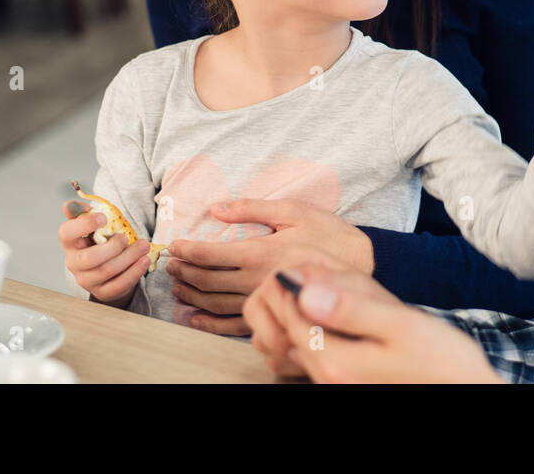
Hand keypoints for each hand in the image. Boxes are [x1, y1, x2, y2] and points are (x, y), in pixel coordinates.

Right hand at [58, 203, 150, 305]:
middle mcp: (74, 263)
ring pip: (107, 271)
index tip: (103, 217)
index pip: (66, 233)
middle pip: (89, 258)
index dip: (83, 225)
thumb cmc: (100, 240)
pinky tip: (144, 261)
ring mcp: (87, 280)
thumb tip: (69, 204)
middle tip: (125, 237)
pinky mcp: (103, 292)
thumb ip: (85, 213)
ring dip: (129, 257)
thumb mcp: (94, 224)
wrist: (108, 266)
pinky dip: (134, 272)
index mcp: (70, 242)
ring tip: (144, 246)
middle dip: (111, 247)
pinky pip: (118, 285)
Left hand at [167, 198, 374, 336]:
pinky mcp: (273, 314)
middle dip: (184, 272)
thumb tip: (217, 209)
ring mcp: (264, 300)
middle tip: (171, 265)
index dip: (187, 251)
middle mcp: (257, 280)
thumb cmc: (329, 233)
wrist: (362, 264)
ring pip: (215, 304)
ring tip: (178, 287)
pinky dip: (210, 324)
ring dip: (192, 295)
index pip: (210, 254)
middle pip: (208, 280)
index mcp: (260, 252)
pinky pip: (234, 326)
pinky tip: (197, 318)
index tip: (175, 246)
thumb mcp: (293, 210)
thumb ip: (252, 208)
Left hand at [246, 262, 504, 383]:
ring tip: (333, 289)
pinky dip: (325, 330)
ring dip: (311, 313)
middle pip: (294, 331)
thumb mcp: (400, 324)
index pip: (293, 316)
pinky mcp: (350, 384)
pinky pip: (322, 354)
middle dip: (300, 297)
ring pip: (306, 342)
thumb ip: (351, 308)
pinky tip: (349, 316)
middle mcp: (330, 380)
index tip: (302, 259)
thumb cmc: (442, 359)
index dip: (293, 283)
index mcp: (336, 363)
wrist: (467, 389)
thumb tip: (306, 289)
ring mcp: (338, 386)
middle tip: (312, 269)